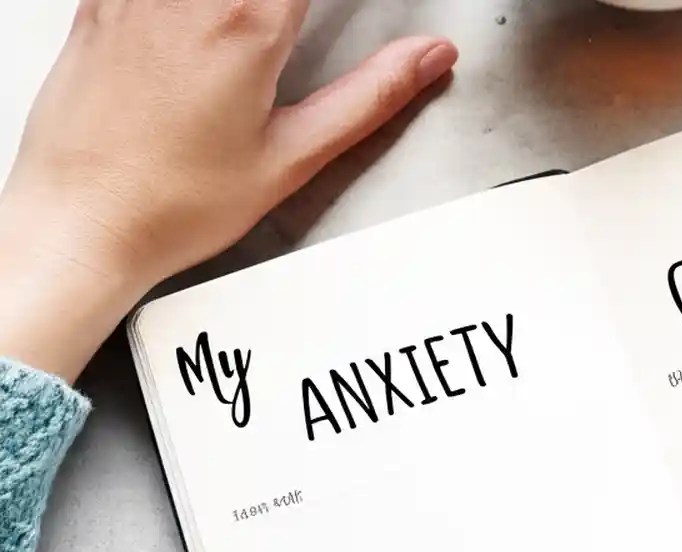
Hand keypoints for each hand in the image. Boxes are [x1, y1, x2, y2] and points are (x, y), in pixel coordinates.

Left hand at [0, 1, 457, 379]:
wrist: (76, 223)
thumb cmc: (172, 203)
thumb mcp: (292, 157)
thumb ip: (370, 96)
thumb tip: (430, 58)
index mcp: (248, 25)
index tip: (363, 7)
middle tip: (301, 25)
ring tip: (271, 20)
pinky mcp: (100, 4)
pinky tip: (209, 20)